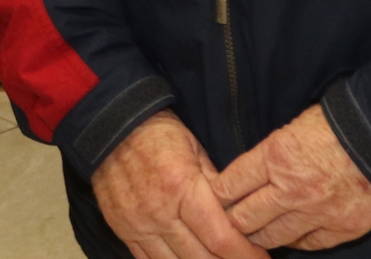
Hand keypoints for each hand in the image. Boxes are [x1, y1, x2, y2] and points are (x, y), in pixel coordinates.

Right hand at [94, 111, 269, 258]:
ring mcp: (137, 224)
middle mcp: (158, 211)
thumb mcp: (196, 151)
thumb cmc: (158, 134)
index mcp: (181, 187)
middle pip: (202, 258)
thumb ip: (218, 188)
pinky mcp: (122, 229)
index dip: (246, 255)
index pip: (221, 238)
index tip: (261, 258)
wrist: (109, 124)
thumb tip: (242, 217)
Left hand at [211, 104, 370, 249]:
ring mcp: (318, 213)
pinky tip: (286, 237)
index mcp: (274, 157)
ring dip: (259, 236)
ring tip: (251, 234)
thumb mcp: (289, 130)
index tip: (211, 199)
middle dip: (231, 221)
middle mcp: (291, 190)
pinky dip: (294, 241)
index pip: (230, 185)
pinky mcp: (343, 229)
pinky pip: (308, 244)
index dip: (216, 195)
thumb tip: (245, 177)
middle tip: (225, 222)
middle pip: (245, 218)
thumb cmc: (335, 126)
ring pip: (274, 237)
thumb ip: (267, 156)